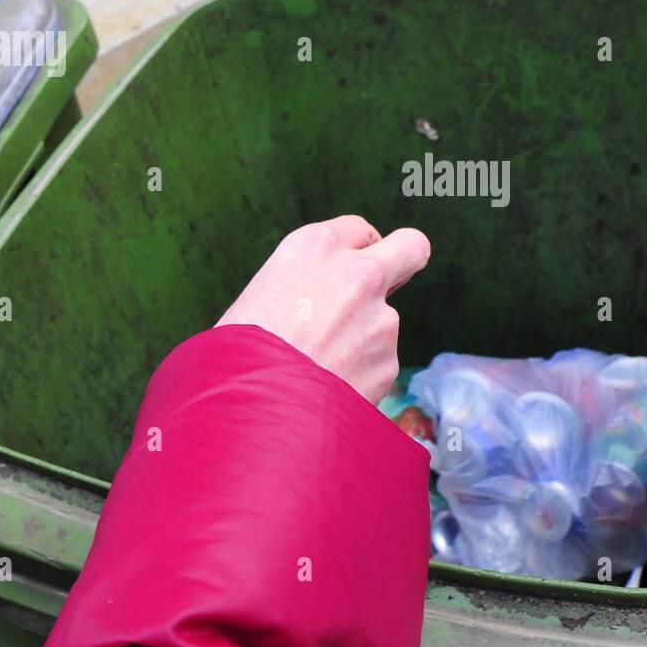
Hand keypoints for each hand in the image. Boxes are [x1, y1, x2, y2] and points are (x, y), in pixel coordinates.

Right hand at [216, 215, 430, 404]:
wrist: (246, 416)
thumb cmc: (234, 355)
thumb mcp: (260, 295)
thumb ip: (306, 284)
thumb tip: (326, 298)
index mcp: (314, 246)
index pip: (359, 230)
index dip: (355, 253)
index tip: (345, 271)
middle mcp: (357, 273)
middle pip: (411, 247)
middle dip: (405, 263)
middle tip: (393, 281)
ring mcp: (380, 317)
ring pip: (384, 320)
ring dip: (361, 340)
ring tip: (313, 368)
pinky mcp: (389, 360)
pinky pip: (378, 362)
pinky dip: (358, 376)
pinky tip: (325, 389)